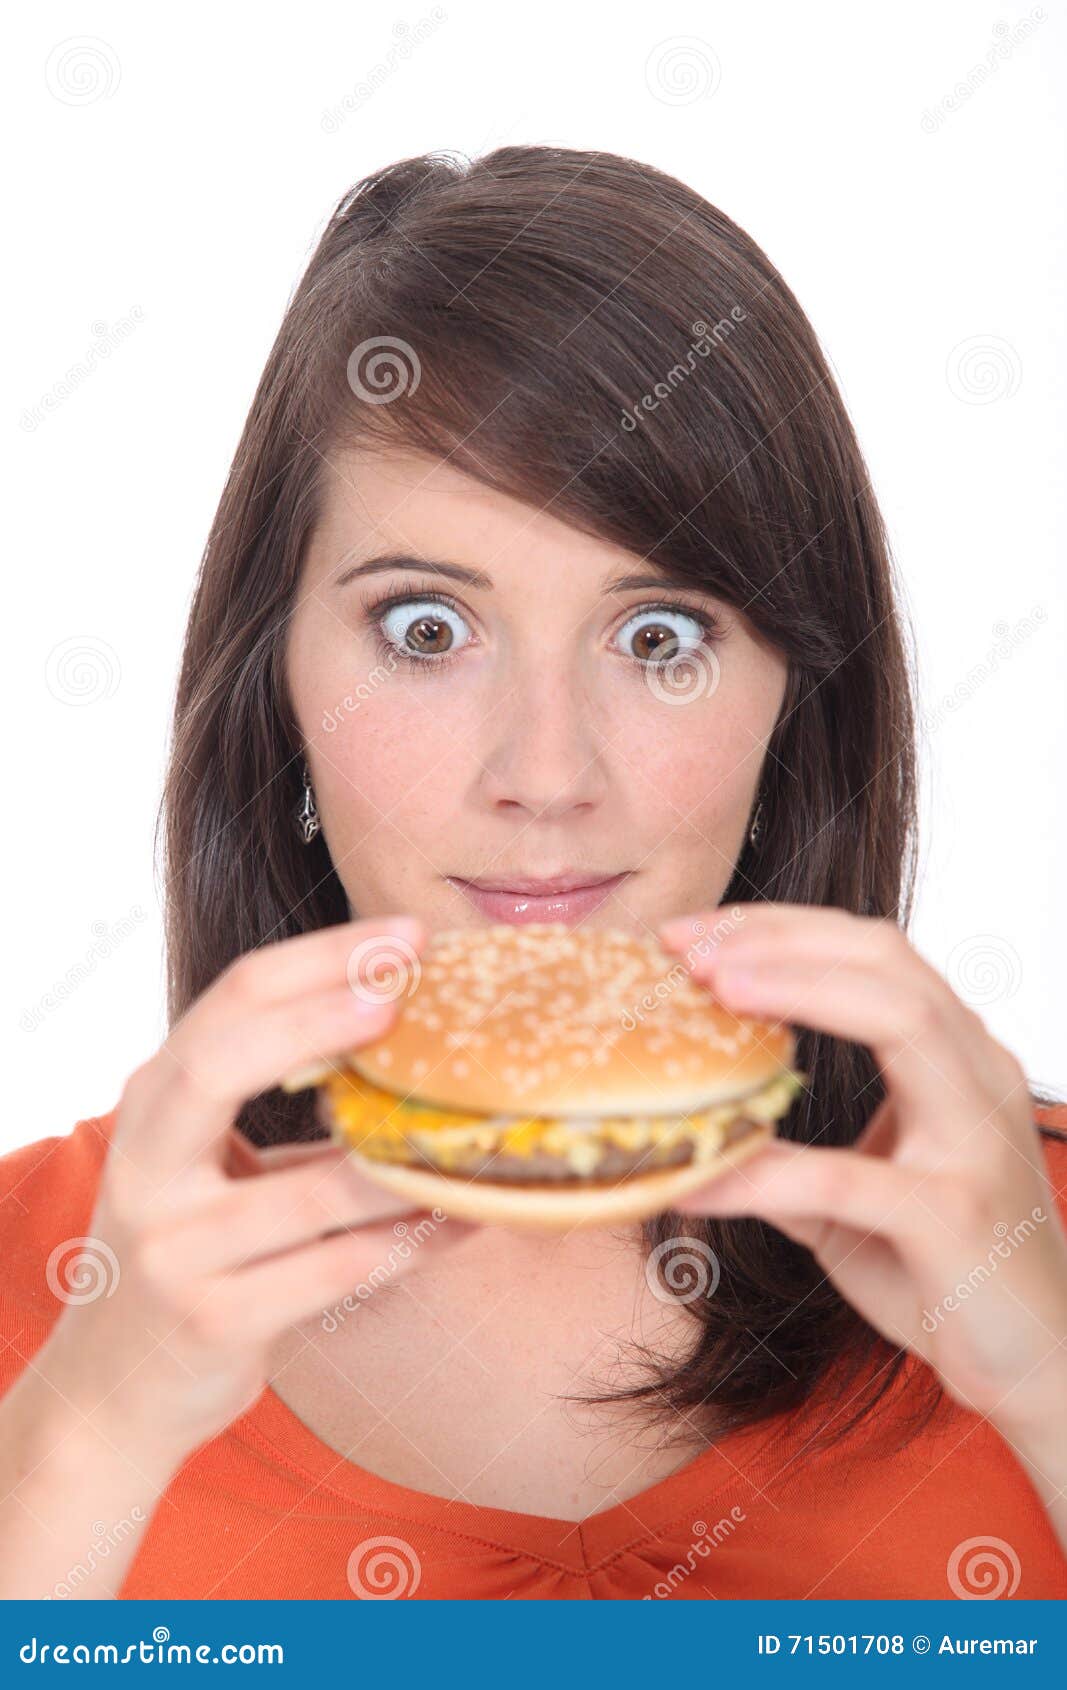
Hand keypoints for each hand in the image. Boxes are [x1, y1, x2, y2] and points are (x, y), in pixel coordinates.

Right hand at [37, 914, 475, 1472]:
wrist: (114, 1388)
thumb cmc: (185, 1247)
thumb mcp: (199, 1156)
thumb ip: (264, 1095)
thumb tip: (399, 1025)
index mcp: (153, 1104)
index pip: (230, 1001)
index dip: (318, 960)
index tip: (405, 937)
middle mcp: (149, 1165)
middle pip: (223, 1061)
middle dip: (320, 1016)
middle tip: (405, 992)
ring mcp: (176, 1247)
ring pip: (315, 1189)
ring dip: (406, 1159)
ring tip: (476, 1128)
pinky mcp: (215, 1319)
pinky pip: (338, 1270)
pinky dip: (411, 1242)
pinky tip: (462, 1219)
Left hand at [656, 903, 1066, 1444]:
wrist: (1041, 1363)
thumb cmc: (946, 1268)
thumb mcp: (859, 1193)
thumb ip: (792, 1154)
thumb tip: (695, 1135)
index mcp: (958, 1056)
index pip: (873, 951)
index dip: (780, 929)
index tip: (690, 933)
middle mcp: (979, 1076)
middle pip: (887, 960)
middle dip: (781, 940)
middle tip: (687, 949)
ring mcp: (976, 1141)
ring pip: (901, 1020)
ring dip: (796, 990)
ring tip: (710, 992)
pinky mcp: (957, 1217)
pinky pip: (849, 1177)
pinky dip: (765, 1171)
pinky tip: (694, 1179)